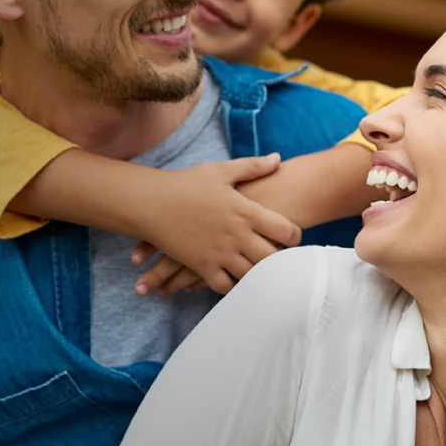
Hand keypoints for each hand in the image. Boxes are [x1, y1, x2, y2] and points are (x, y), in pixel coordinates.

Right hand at [130, 155, 300, 295]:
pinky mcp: (202, 266)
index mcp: (246, 211)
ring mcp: (220, 254)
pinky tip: (235, 280)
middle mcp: (237, 235)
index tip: (292, 237)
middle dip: (281, 262)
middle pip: (273, 259)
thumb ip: (252, 167)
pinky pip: (226, 286)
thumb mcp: (221, 171)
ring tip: (263, 274)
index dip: (295, 237)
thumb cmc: (185, 183)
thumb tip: (278, 159)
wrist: (149, 202)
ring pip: (252, 276)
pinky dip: (232, 285)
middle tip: (282, 261)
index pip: (286, 231)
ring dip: (258, 276)